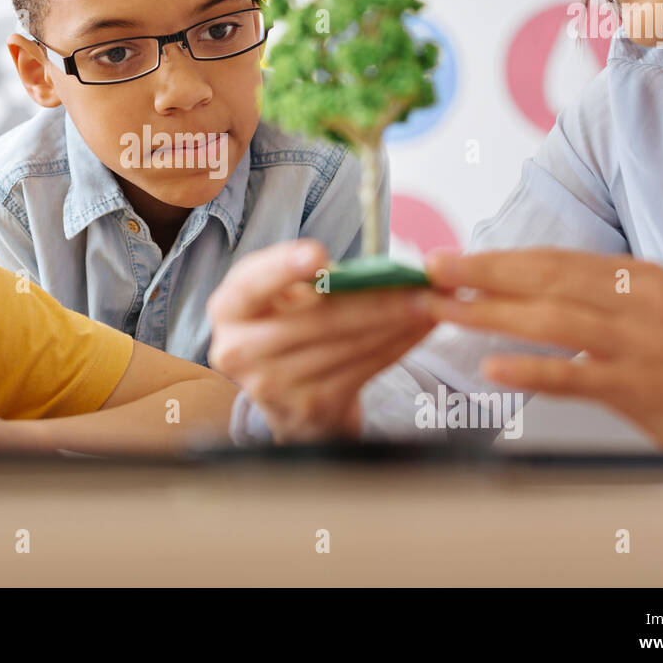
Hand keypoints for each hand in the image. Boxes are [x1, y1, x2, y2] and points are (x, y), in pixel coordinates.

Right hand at [207, 239, 437, 442]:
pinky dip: (397, 346)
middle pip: (317, 319)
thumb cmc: (286, 325)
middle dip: (378, 299)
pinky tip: (418, 329)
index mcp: (230, 309)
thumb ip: (310, 277)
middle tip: (424, 283)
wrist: (283, 393)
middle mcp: (241, 350)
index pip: (252, 285)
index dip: (284, 268)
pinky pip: (362, 370)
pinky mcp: (308, 407)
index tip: (319, 254)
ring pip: (347, 346)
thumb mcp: (280, 296)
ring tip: (433, 302)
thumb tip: (377, 268)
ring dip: (398, 322)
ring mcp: (273, 386)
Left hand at [421, 248, 662, 477]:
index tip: (448, 259)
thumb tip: (526, 285)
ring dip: (490, 314)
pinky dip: (530, 370)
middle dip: (480, 273)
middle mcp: (635, 300)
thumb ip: (595, 294)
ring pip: (551, 320)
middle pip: (543, 278)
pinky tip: (491, 368)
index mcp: (634, 276)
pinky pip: (574, 376)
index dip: (494, 258)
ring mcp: (637, 344)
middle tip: (430, 272)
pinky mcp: (639, 388)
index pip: (550, 260)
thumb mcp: (652, 307)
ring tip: (444, 311)